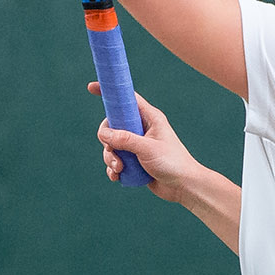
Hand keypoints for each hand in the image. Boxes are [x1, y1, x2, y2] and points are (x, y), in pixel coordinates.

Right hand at [88, 83, 197, 203]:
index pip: (126, 98)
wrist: (184, 187)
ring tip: (119, 169)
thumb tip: (103, 133)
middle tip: (112, 151)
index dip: (109, 92)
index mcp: (149, 118)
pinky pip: (116, 160)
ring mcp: (137, 145)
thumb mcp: (147, 148)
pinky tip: (117, 176)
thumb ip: (125, 139)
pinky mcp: (135, 161)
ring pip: (112, 146)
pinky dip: (113, 168)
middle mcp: (142, 129)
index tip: (91, 88)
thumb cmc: (172, 162)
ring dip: (110, 158)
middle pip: (112, 125)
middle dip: (107, 141)